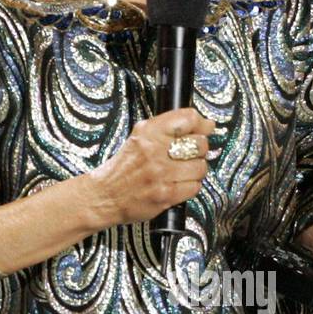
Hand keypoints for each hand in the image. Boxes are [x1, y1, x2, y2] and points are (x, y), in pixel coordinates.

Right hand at [85, 107, 217, 228]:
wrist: (106, 194)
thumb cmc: (125, 166)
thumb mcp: (140, 136)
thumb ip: (168, 127)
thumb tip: (206, 124)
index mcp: (149, 132)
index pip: (188, 119)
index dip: (201, 123)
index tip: (205, 128)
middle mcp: (155, 150)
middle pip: (199, 144)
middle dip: (199, 149)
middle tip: (189, 154)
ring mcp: (161, 173)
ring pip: (200, 167)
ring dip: (195, 170)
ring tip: (182, 171)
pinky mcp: (166, 194)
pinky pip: (194, 187)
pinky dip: (189, 186)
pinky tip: (177, 183)